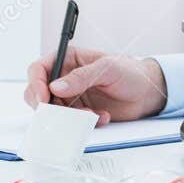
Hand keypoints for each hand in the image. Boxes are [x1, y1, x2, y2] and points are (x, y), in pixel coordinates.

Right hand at [23, 46, 166, 124]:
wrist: (148, 94)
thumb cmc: (131, 72)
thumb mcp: (108, 69)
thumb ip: (82, 77)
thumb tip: (56, 86)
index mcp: (69, 59)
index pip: (39, 69)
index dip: (36, 84)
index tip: (43, 99)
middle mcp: (66, 78)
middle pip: (39, 93)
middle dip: (48, 106)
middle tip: (62, 114)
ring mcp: (71, 96)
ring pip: (54, 111)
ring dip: (69, 117)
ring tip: (92, 115)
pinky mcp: (79, 112)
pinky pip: (69, 122)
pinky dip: (83, 123)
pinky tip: (102, 116)